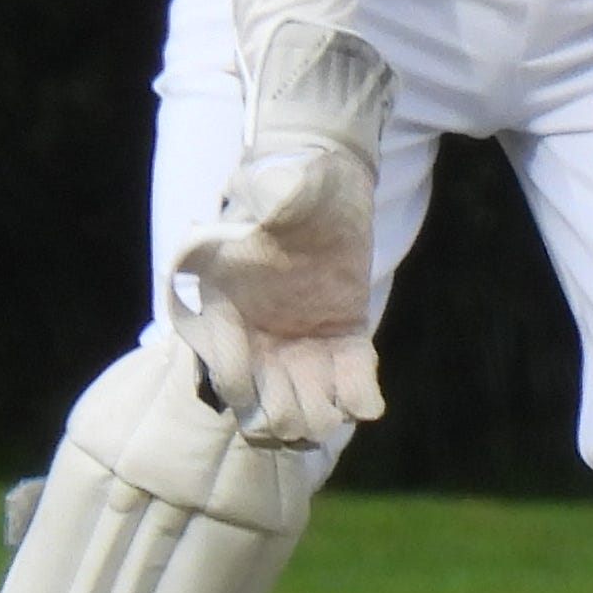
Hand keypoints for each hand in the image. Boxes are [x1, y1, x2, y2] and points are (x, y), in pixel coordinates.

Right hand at [170, 23, 395, 447]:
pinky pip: (349, 387)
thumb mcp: (274, 184)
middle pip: (264, 411)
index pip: (224, 373)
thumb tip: (272, 205)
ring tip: (341, 397)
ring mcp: (299, 345)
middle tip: (312, 397)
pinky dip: (359, 400)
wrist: (327, 177)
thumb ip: (267, 201)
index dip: (243, 387)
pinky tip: (369, 394)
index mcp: (224, 311)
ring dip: (322, 416)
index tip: (267, 369)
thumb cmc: (288, 176)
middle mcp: (257, 339)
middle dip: (286, 415)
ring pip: (306, 411)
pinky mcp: (342, 341)